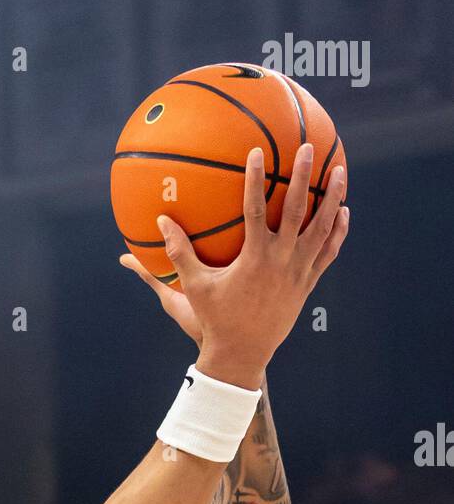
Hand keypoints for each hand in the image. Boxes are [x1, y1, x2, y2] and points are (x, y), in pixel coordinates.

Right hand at [123, 143, 348, 388]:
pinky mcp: (307, 284)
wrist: (243, 354)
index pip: (257, 208)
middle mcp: (281, 261)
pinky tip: (343, 212)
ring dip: (332, 198)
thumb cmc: (215, 319)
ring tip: (339, 172)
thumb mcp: (194, 286)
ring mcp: (298, 273)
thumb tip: (161, 222)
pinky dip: (337, 232)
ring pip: (322, 229)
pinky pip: (327, 253)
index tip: (258, 152)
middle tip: (306, 149)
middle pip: (297, 211)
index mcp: (254, 257)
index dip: (256, 178)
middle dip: (302, 176)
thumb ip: (178, 252)